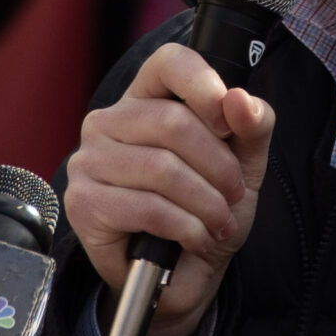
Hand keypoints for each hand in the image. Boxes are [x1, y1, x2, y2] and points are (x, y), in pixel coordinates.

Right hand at [64, 40, 274, 335]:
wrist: (181, 274)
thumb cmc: (206, 206)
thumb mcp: (244, 162)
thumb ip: (252, 124)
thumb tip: (240, 101)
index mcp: (147, 96)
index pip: (170, 62)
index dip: (204, 84)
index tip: (229, 121)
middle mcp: (108, 121)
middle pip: (172, 122)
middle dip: (218, 165)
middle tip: (234, 195)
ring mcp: (89, 160)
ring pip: (161, 169)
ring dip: (206, 203)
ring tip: (220, 222)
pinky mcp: (83, 202)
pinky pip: (145, 207)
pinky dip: (185, 227)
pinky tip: (195, 239)